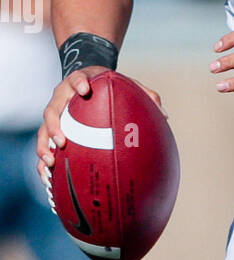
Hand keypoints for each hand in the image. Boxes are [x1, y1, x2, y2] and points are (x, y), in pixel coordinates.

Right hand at [37, 67, 163, 182]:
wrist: (87, 81)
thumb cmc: (109, 86)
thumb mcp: (126, 84)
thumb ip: (145, 94)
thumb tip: (164, 115)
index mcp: (79, 83)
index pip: (76, 79)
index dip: (78, 84)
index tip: (84, 90)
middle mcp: (62, 98)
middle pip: (51, 111)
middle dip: (53, 127)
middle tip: (61, 142)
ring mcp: (55, 115)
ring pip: (43, 131)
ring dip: (44, 147)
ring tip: (50, 163)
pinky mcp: (52, 130)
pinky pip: (45, 147)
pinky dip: (44, 163)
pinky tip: (49, 180)